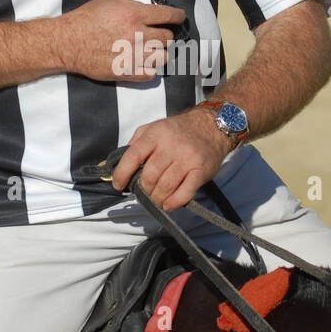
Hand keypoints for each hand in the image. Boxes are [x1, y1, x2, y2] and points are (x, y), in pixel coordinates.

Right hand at [58, 0, 184, 81]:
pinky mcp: (126, 72)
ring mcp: (133, 55)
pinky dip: (150, 68)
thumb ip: (133, 5)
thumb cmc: (86, 19)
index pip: (169, 16)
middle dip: (167, 35)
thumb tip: (151, 11)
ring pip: (164, 57)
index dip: (178, 16)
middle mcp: (137, 35)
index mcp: (135, 14)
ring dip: (160, 52)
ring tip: (153, 50)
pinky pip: (151, 74)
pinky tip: (143, 62)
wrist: (67, 42)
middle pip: (168, 37)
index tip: (179, 18)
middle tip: (160, 34)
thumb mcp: (110, 1)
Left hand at [110, 109, 232, 209]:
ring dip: (156, 198)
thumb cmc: (179, 130)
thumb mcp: (153, 128)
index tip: (118, 184)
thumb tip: (118, 165)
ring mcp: (187, 158)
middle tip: (142, 194)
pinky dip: (174, 202)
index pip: (133, 156)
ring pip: (165, 186)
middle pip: (149, 176)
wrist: (212, 127)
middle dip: (142, 190)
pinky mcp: (201, 170)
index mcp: (156, 134)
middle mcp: (171, 145)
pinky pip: (185, 192)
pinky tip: (168, 204)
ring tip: (155, 199)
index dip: (122, 173)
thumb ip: (135, 143)